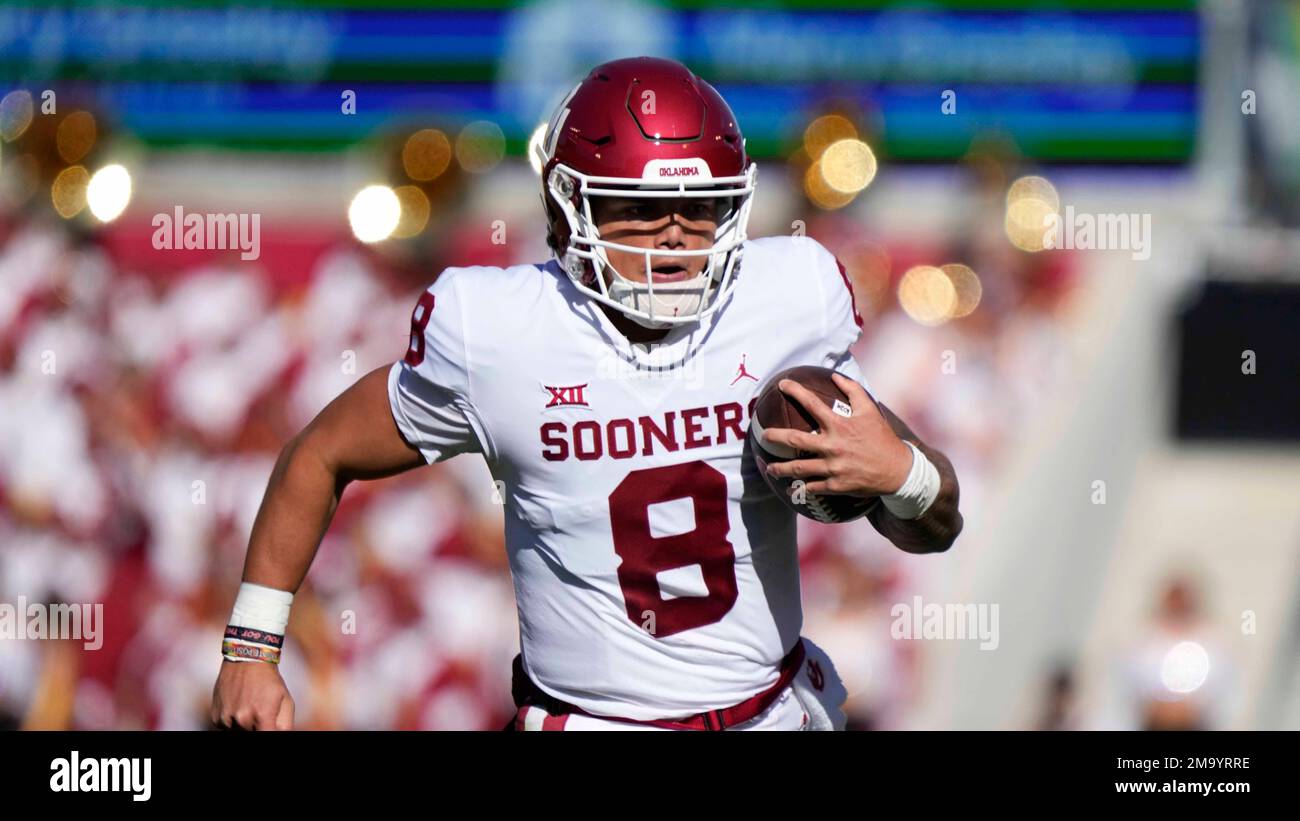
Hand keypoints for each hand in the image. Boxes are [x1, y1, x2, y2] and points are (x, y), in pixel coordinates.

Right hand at [211, 659, 294, 729]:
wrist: (246, 660)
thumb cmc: (269, 680)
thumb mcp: (286, 699)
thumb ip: (285, 724)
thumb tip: (279, 734)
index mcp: (262, 715)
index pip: (267, 736)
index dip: (269, 731)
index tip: (269, 725)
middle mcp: (243, 719)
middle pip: (253, 734)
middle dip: (258, 726)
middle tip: (259, 709)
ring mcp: (227, 719)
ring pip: (239, 732)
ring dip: (245, 725)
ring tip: (249, 705)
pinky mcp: (216, 717)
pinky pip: (226, 728)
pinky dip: (233, 722)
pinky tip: (238, 705)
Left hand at [761, 372, 913, 497]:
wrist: (898, 470)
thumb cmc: (881, 438)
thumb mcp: (870, 410)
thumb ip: (852, 391)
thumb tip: (834, 376)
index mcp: (840, 425)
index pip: (812, 404)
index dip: (795, 391)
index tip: (782, 384)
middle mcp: (833, 446)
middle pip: (796, 440)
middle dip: (775, 437)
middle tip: (763, 435)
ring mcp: (833, 467)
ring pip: (799, 468)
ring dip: (780, 468)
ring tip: (769, 467)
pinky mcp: (836, 485)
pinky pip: (812, 488)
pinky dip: (799, 489)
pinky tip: (789, 488)